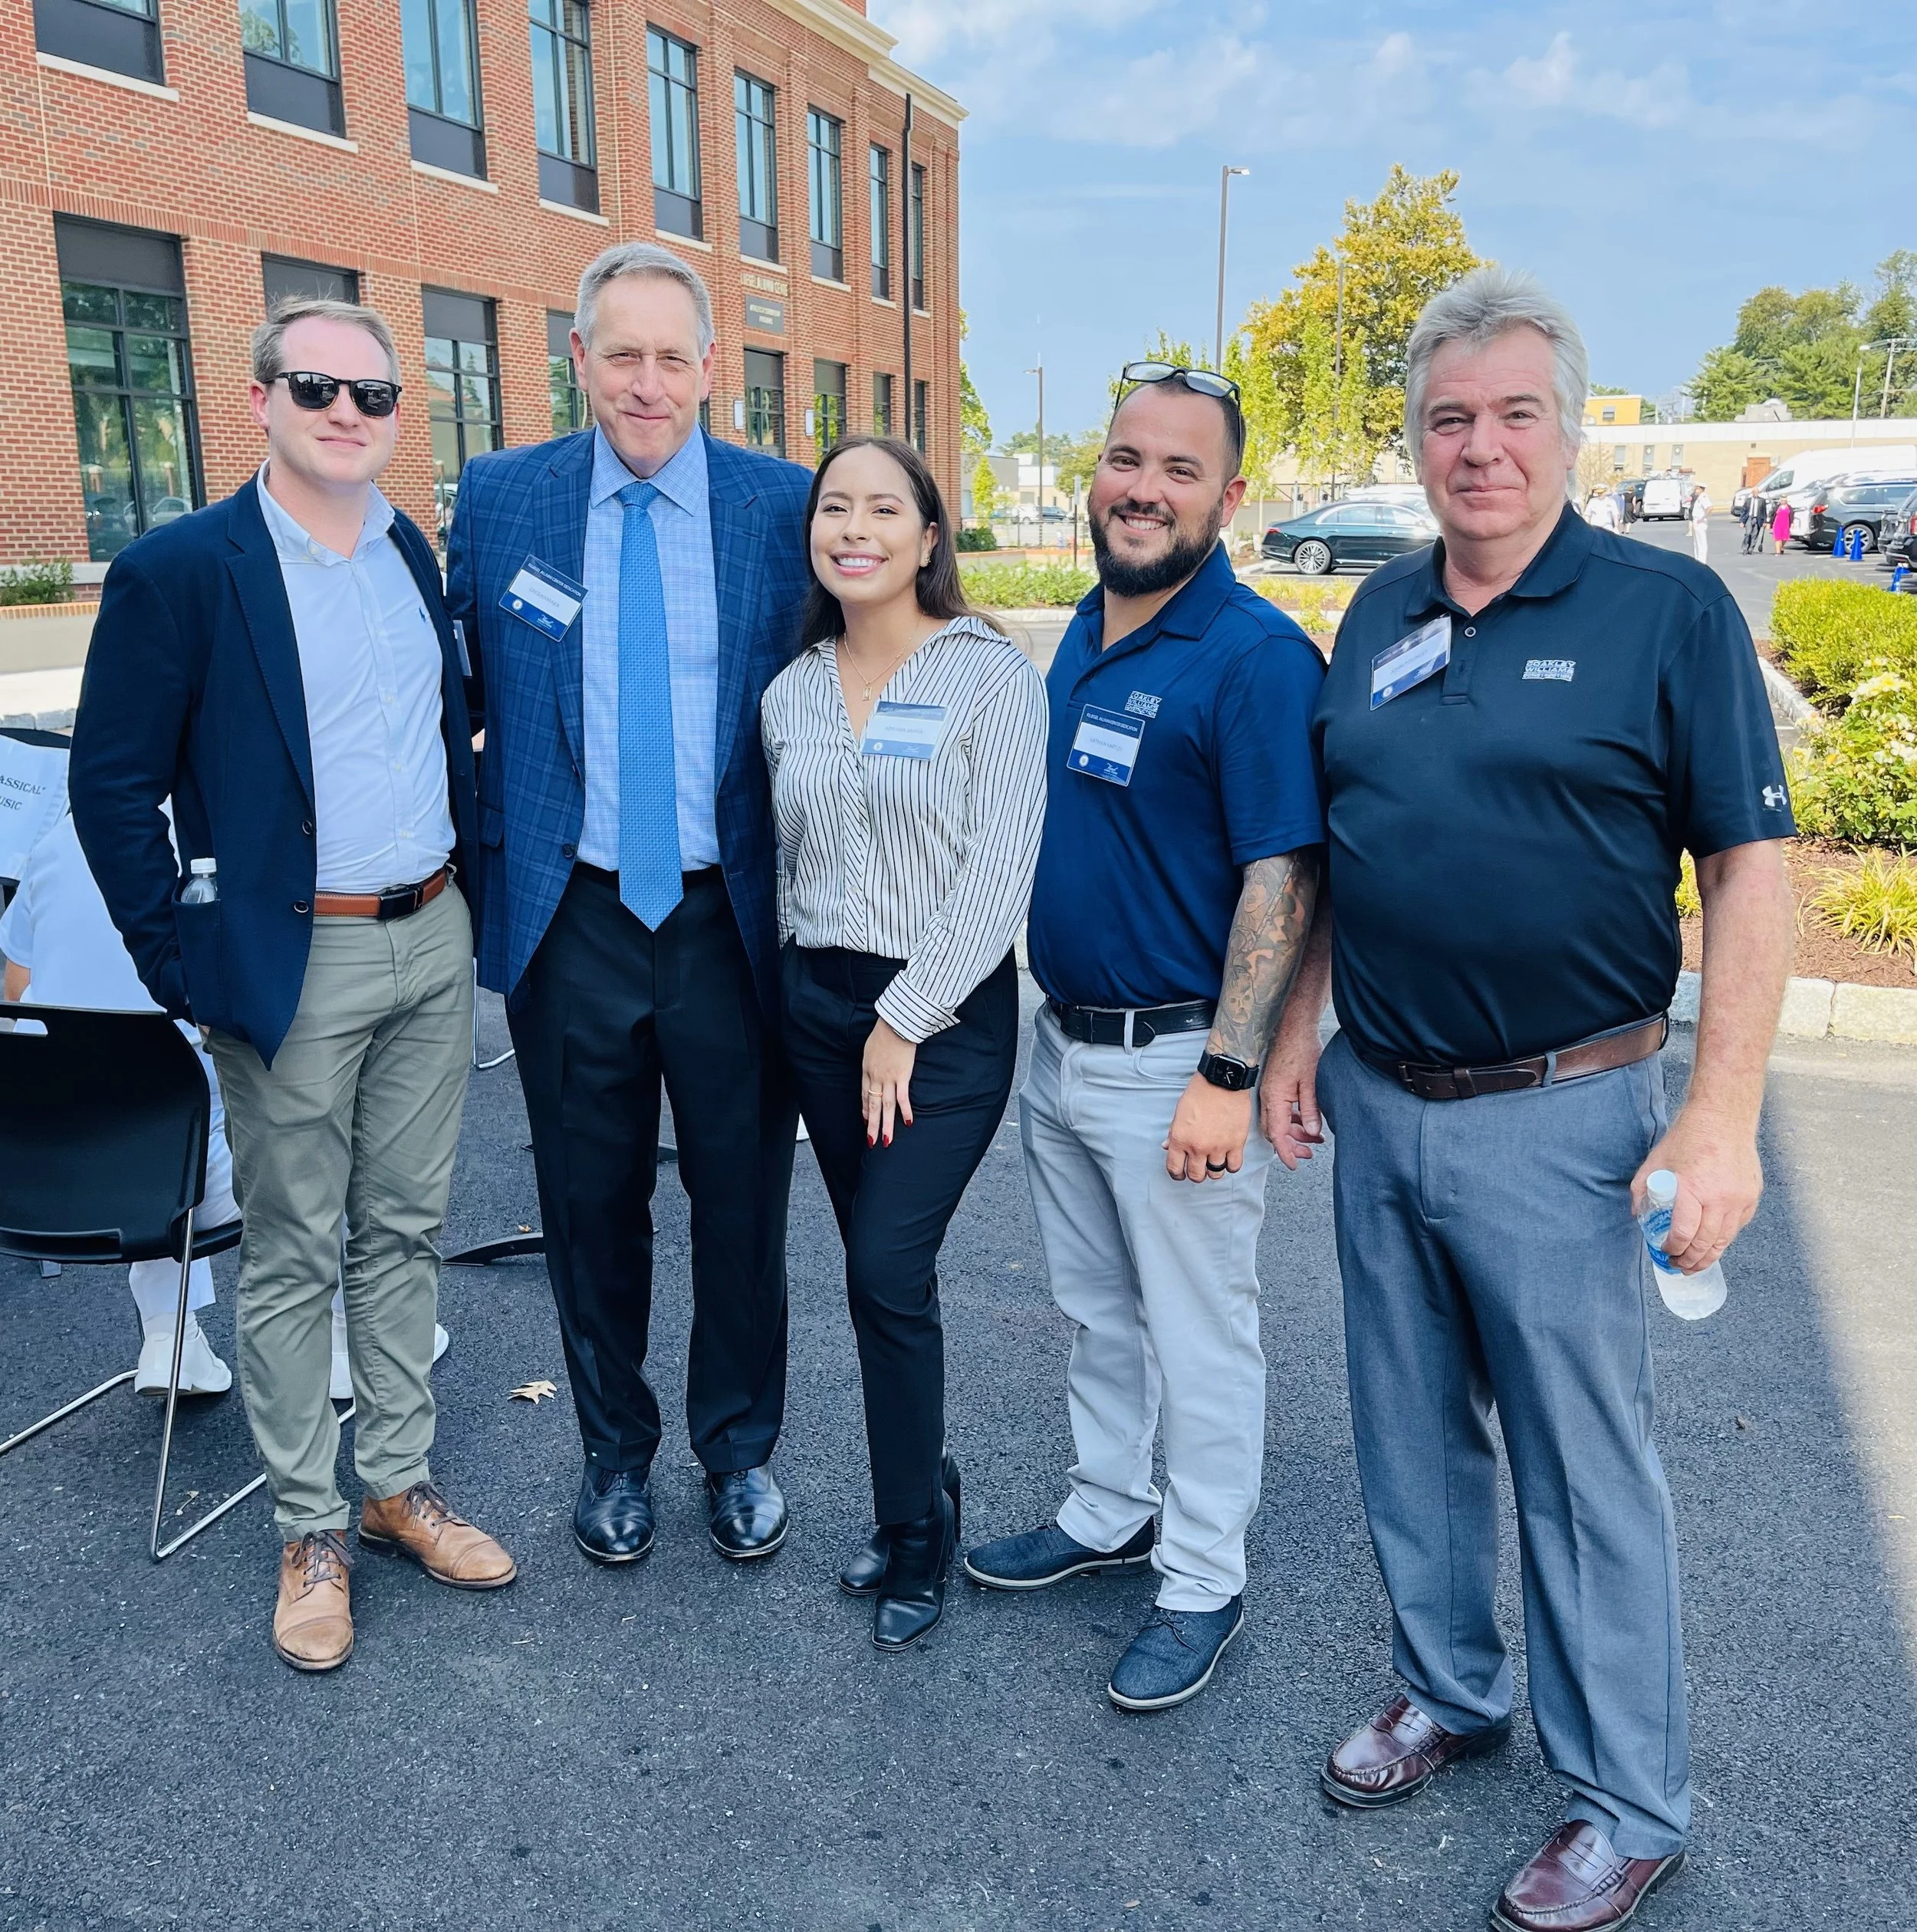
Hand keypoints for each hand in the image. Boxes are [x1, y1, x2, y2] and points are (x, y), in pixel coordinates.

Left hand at [862, 1017, 917, 1147]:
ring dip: (887, 1125)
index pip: (864, 1095)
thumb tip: (874, 1068)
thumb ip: (871, 1062)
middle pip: (873, 1106)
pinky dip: (905, 1111)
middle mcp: (875, 1078)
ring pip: (887, 1106)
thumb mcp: (870, 1049)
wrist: (894, 1025)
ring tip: (887, 1140)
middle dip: (873, 1126)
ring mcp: (889, 1079)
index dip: (865, 1110)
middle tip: (872, 1142)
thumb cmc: (882, 1033)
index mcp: (866, 1071)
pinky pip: (903, 1097)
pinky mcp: (903, 1076)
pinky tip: (908, 1123)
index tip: (866, 1121)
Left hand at [1164, 1074, 1251, 1182]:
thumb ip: (1173, 1133)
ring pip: (1215, 1174)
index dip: (1176, 1174)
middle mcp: (1198, 1147)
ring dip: (1213, 1171)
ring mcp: (1218, 1147)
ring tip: (1213, 1163)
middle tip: (1198, 1169)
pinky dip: (1231, 1166)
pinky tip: (1228, 1159)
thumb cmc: (1199, 1093)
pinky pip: (1234, 1166)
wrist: (1222, 1081)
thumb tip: (1167, 1147)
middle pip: (1196, 1175)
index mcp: (1180, 1139)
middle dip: (1196, 1174)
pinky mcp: (1236, 1143)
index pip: (1174, 1168)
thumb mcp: (1179, 1113)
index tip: (1180, 1174)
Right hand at [1259, 1034, 1324, 1171]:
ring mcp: (1270, 1092)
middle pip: (1276, 1132)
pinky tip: (1307, 1120)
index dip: (1286, 1152)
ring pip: (1279, 1122)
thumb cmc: (1302, 1050)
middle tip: (1310, 1153)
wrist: (1294, 1027)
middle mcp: (1268, 1098)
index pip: (1277, 1134)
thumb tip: (1312, 1133)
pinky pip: (1280, 1111)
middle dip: (1292, 1145)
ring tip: (1316, 1138)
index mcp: (1275, 1099)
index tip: (1295, 1164)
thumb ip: (1311, 1110)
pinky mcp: (1275, 1087)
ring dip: (1295, 1132)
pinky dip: (1293, 1120)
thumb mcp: (1312, 1082)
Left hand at [1631, 1106, 1762, 1273]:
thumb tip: (1639, 1216)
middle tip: (1679, 1266)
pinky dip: (1724, 1239)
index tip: (1665, 1252)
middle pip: (1706, 1243)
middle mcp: (1719, 1198)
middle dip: (1691, 1261)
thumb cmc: (1686, 1140)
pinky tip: (1712, 1243)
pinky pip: (1737, 1227)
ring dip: (1709, 1257)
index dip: (1673, 1249)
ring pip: (1724, 1240)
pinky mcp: (1751, 1197)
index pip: (1683, 1233)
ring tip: (1696, 1265)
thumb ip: (1643, 1190)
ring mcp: (1739, 1199)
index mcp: (1692, 1189)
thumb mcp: (1655, 1162)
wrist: (1722, 1120)